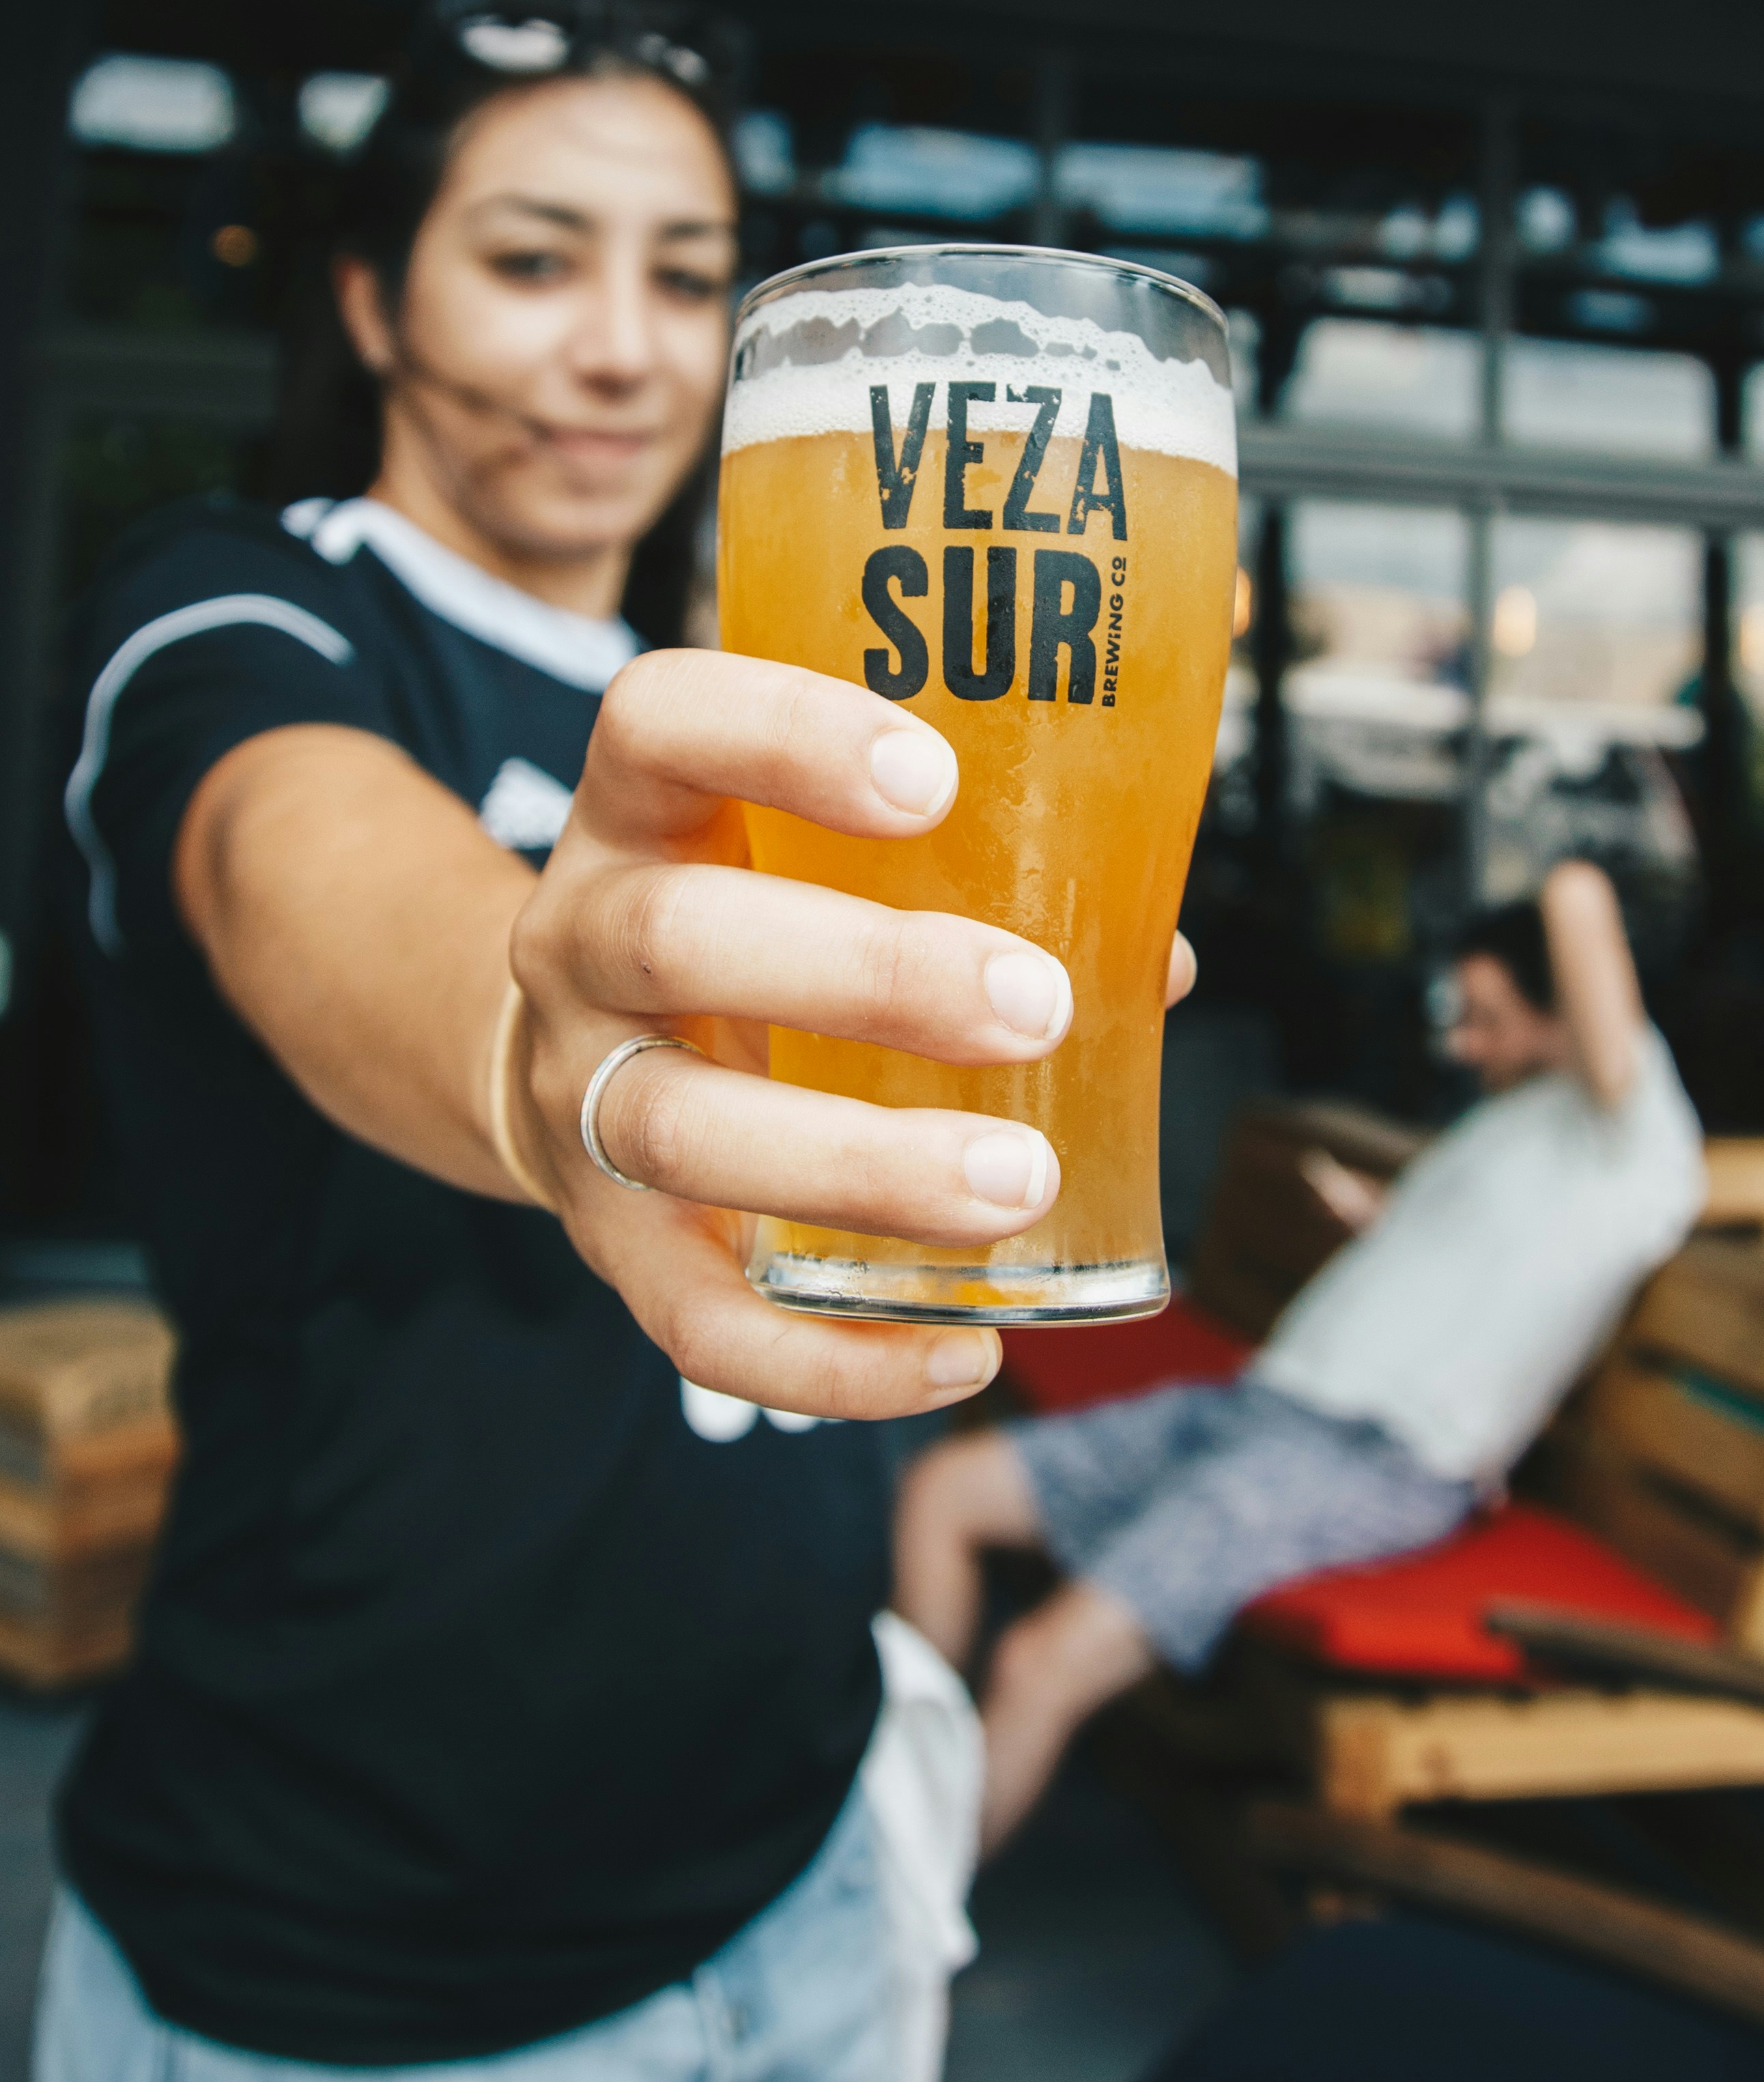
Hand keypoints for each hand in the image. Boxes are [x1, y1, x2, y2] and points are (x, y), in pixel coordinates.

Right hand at [506, 650, 1196, 1421]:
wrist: (558, 1058)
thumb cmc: (748, 927)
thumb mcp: (801, 856)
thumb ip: (971, 872)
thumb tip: (1163, 958)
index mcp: (641, 812)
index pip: (661, 722)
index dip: (785, 736)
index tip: (935, 778)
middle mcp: (581, 942)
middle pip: (674, 938)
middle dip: (865, 972)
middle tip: (1033, 1004)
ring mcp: (578, 1097)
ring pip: (681, 1134)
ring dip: (862, 1166)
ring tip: (1018, 1185)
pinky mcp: (605, 1243)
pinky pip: (695, 1322)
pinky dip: (831, 1359)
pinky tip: (964, 1350)